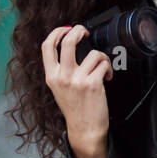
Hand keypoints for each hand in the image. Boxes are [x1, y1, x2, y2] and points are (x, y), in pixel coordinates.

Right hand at [42, 25, 113, 157]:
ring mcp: (77, 80)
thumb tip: (70, 46)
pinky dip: (109, 68)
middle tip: (85, 32)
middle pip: (68, 41)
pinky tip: (107, 77)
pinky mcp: (92, 84)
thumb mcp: (59, 88)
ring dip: (102, 57)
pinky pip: (104, 64)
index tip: (67, 28)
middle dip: (79, 30)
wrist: (84, 129)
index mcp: (51, 76)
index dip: (57, 32)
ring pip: (93, 53)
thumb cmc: (75, 108)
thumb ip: (61, 69)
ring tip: (102, 67)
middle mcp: (62, 76)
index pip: (47, 46)